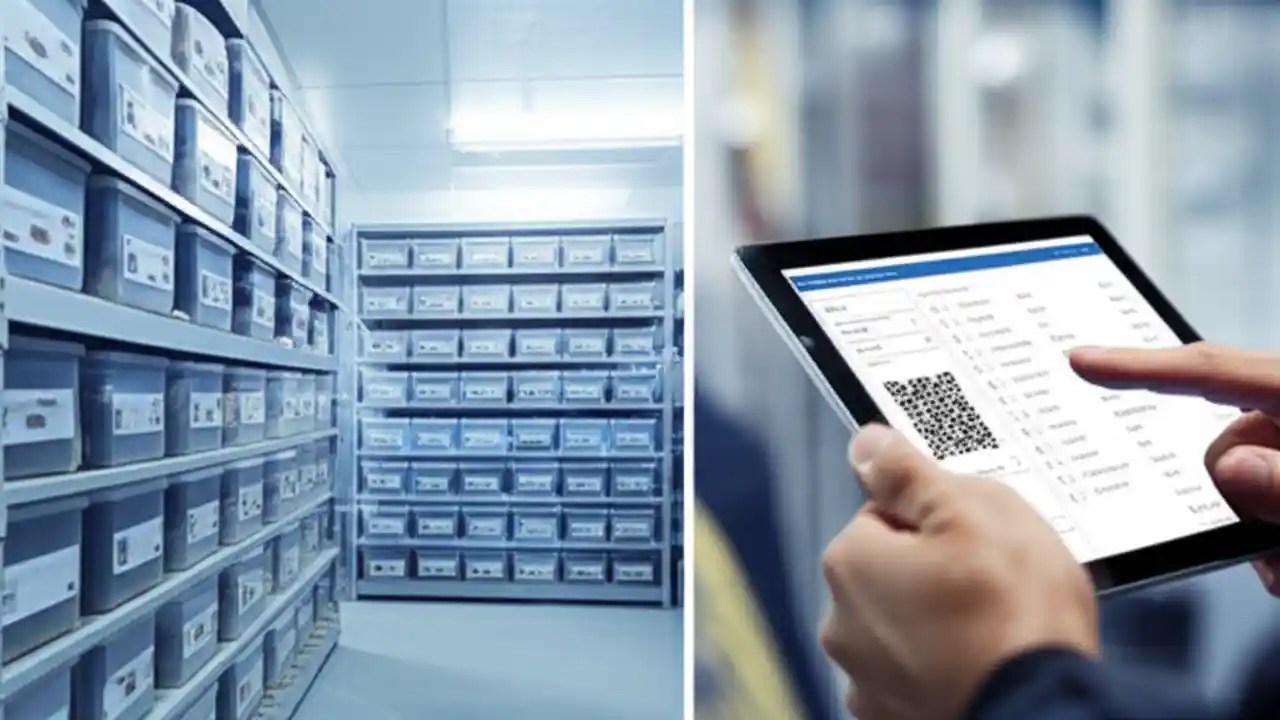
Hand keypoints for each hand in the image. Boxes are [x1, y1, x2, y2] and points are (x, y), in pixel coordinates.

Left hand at [820, 424, 1098, 719]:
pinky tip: (982, 665)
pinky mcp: (896, 716)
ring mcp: (866, 678)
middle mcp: (842, 624)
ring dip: (941, 622)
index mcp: (850, 562)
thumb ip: (909, 473)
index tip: (975, 539)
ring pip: (907, 624)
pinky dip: (944, 669)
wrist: (1045, 711)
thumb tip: (867, 443)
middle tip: (992, 584)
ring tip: (994, 629)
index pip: (886, 513)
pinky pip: (918, 674)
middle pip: (894, 570)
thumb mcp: (973, 511)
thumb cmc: (1014, 615)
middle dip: (936, 570)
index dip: (938, 519)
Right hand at [1070, 342, 1279, 593]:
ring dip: (1253, 530)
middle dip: (1229, 502)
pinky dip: (1263, 535)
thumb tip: (1230, 468)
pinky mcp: (1277, 478)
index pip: (1209, 371)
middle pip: (1220, 449)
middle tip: (1269, 553)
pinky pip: (1252, 501)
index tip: (1080, 360)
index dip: (1139, 366)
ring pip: (1235, 485)